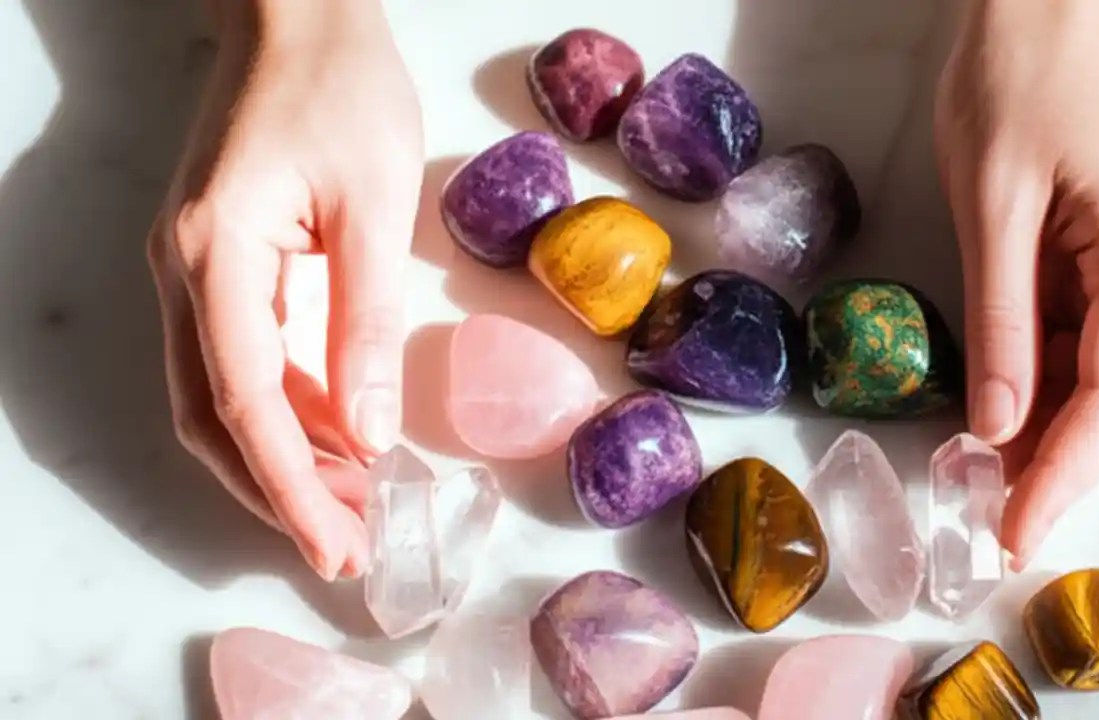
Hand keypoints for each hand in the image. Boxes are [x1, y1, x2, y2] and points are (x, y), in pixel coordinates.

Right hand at [147, 0, 422, 578]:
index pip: (245, 402)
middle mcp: (184, 275)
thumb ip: (367, 322)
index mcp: (213, 256)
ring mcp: (194, 272)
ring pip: (221, 398)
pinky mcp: (222, 265)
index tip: (335, 546)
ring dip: (279, 461)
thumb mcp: (373, 204)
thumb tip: (369, 433)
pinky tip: (336, 442)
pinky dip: (285, 414)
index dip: (289, 486)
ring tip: (350, 511)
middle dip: (277, 492)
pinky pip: (241, 361)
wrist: (300, 14)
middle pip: (214, 417)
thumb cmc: (341, 87)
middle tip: (347, 549)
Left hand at [935, 0, 1098, 567]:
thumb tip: (996, 426)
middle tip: (992, 527)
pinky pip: (1080, 349)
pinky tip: (996, 418)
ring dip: (1048, 440)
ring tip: (984, 487)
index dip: (1065, 478)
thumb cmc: (1013, 87)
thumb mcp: (992, 206)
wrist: (1039, 14)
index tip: (1014, 534)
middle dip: (1060, 473)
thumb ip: (1000, 318)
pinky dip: (1039, 392)